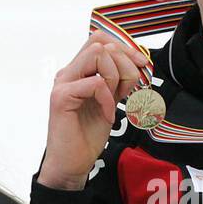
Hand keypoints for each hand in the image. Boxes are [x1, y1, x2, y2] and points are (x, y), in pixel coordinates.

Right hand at [36, 31, 149, 190]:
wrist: (71, 164)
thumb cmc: (87, 136)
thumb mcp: (110, 102)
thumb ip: (118, 82)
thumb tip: (136, 64)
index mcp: (78, 72)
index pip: (100, 39)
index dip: (124, 47)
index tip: (141, 65)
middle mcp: (68, 73)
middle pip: (99, 42)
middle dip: (124, 61)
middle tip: (128, 87)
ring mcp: (63, 83)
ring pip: (97, 55)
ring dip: (114, 77)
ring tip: (112, 102)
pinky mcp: (61, 98)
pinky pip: (95, 83)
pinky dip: (108, 99)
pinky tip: (107, 115)